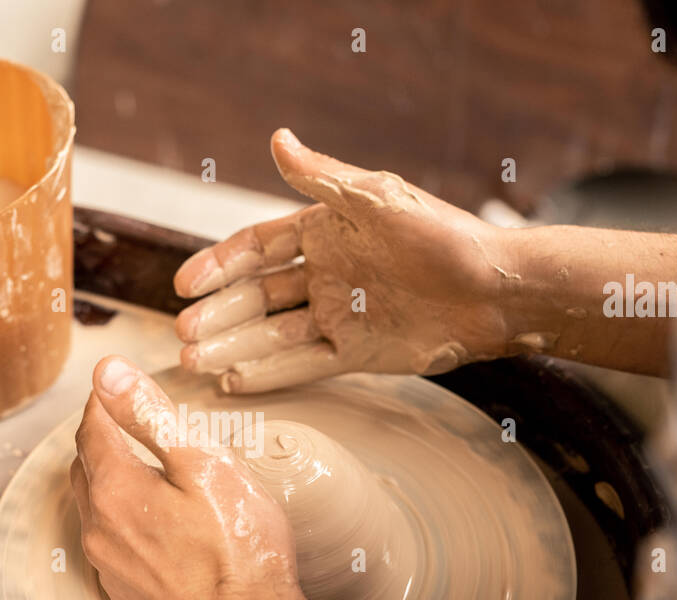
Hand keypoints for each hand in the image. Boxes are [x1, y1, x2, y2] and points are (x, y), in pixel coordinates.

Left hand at [71, 355, 320, 599]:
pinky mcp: (126, 599)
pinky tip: (152, 527)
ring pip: (94, 512)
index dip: (104, 402)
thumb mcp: (203, 463)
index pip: (92, 429)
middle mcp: (99, 530)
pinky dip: (121, 526)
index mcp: (115, 490)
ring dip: (108, 485)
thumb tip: (107, 372)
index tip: (115, 388)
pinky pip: (110, 550)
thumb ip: (150, 414)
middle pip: (85, 469)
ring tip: (141, 471)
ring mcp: (110, 570)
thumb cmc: (239, 549)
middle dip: (100, 440)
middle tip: (125, 423)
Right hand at [173, 128, 522, 391]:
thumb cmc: (441, 235)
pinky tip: (234, 382)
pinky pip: (303, 364)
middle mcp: (327, 274)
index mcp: (327, 233)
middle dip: (218, 315)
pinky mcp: (356, 352)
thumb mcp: (378, 198)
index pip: (258, 249)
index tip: (184, 284)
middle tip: (182, 334)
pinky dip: (269, 374)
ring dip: (233, 347)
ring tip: (193, 363)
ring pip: (272, 334)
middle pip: (257, 296)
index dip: (219, 265)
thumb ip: (322, 177)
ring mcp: (339, 315)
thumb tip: (276, 139)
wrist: (494, 291)